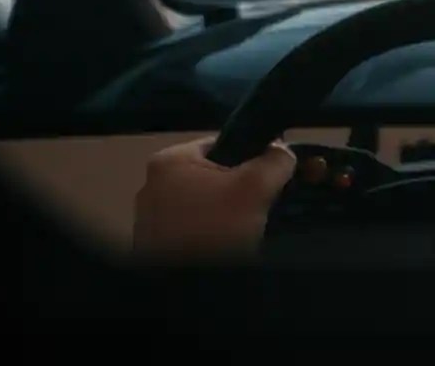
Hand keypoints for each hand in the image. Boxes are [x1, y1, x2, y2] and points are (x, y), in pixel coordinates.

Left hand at [132, 136, 295, 260]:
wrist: (185, 290)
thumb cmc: (214, 229)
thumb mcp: (256, 188)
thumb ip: (275, 161)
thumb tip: (283, 152)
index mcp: (170, 160)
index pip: (225, 143)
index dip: (256, 156)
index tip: (275, 177)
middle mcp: (152, 184)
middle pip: (217, 175)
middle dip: (244, 188)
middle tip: (266, 204)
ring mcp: (152, 218)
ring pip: (208, 205)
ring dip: (230, 214)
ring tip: (251, 229)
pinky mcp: (157, 245)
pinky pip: (196, 229)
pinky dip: (214, 234)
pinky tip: (230, 245)